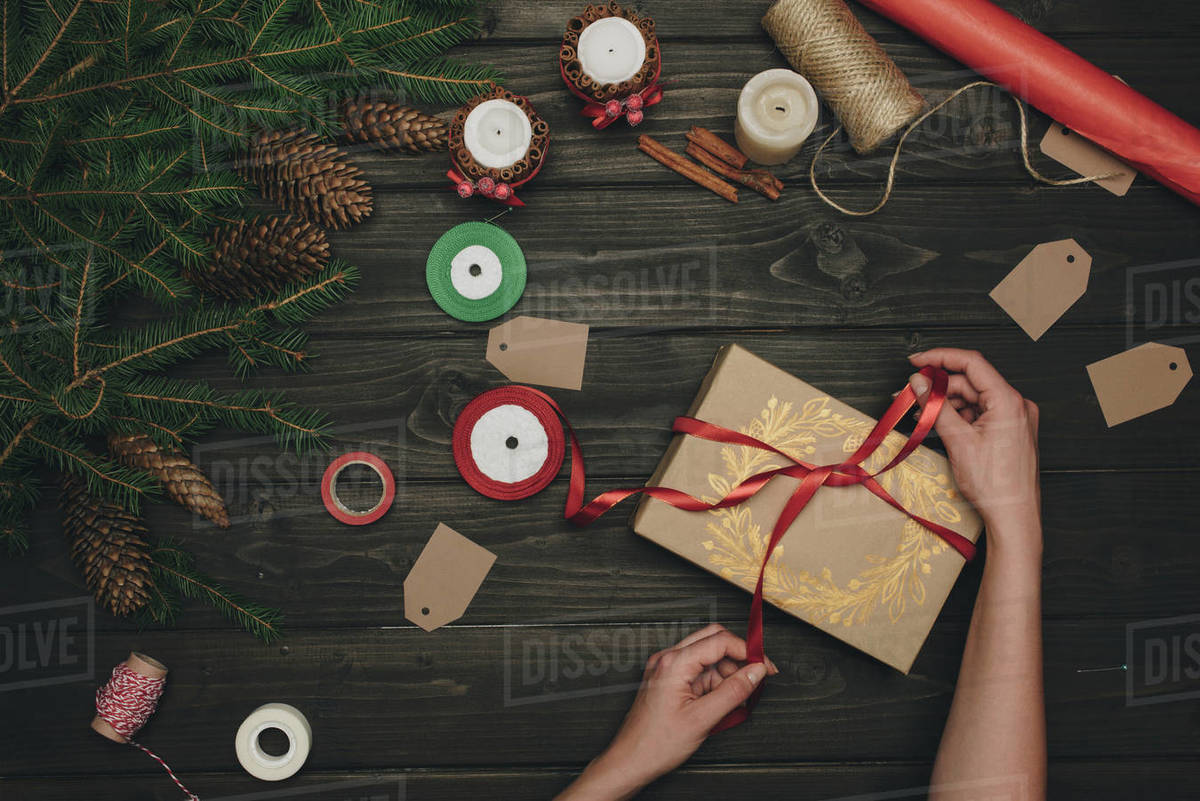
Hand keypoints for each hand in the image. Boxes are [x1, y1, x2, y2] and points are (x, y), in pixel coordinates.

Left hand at [554, 624, 777, 800]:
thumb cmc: (656, 744)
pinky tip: (722, 701)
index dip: (748, 651)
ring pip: (707, 655)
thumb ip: (733, 692)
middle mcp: (668, 659)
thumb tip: (756, 672)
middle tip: (756, 677)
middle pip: (713, 640)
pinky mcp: (667, 679)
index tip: (765, 667)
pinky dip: (714, 681)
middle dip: (738, 657)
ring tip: (738, 698)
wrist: (630, 760)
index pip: (720, 640)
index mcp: (674, 663)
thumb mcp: (703, 719)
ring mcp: (666, 667)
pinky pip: (697, 669)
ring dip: (726, 672)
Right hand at [907, 349, 1040, 553]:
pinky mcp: (1010, 431)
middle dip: (937, 387)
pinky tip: (938, 423)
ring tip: (919, 413)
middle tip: (908, 394)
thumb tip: (918, 382)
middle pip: (970, 382)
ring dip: (945, 402)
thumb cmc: (993, 485)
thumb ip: (936, 406)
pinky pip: (980, 413)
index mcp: (1009, 401)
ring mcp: (1015, 418)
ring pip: (973, 398)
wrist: (1014, 517)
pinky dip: (958, 415)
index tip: (915, 361)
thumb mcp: (958, 441)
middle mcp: (1016, 405)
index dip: (940, 358)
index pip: (971, 363)